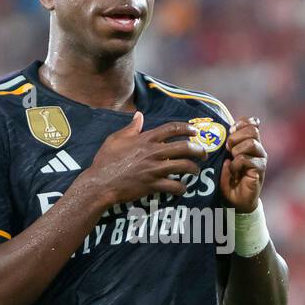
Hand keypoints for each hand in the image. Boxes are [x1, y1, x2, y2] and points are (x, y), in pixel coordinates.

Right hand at [80, 112, 202, 205]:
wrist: (100, 183)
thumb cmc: (106, 160)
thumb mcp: (115, 139)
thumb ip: (130, 128)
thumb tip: (139, 116)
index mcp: (146, 139)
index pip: (172, 128)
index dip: (188, 128)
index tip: (195, 131)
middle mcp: (154, 152)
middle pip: (185, 147)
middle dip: (199, 150)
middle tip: (204, 154)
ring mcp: (155, 169)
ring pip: (184, 166)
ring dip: (194, 169)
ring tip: (195, 171)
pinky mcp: (153, 184)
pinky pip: (174, 186)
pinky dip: (181, 188)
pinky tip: (182, 188)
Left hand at [219, 117, 266, 212]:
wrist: (236, 200)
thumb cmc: (230, 178)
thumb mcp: (225, 158)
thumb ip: (227, 145)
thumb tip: (227, 133)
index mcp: (250, 142)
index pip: (252, 123)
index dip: (241, 123)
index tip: (230, 130)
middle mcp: (258, 149)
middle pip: (253, 130)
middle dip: (236, 136)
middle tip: (228, 147)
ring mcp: (260, 159)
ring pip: (251, 143)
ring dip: (237, 150)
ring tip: (231, 159)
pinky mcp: (260, 170)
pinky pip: (247, 159)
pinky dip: (236, 164)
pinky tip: (233, 170)